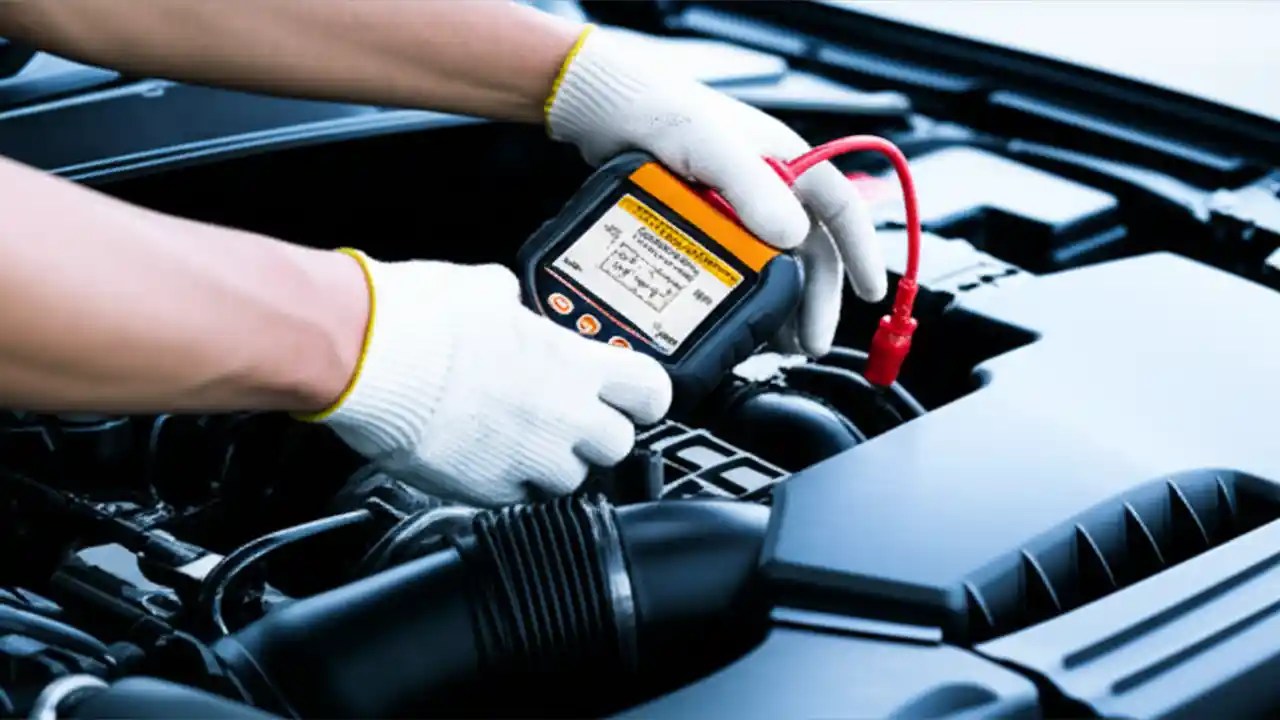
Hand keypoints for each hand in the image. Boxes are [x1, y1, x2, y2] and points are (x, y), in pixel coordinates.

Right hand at [307, 250, 671, 506]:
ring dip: (553, 464)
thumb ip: (513, 304)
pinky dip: (507, 485)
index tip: (632, 397)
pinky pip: (517, 500)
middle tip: (567, 417)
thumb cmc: (419, 318)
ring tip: (517, 439)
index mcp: (573, 362)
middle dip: (597, 436)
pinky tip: (481, 456)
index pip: (653, 393)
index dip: (644, 398)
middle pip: (618, 447)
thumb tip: (509, 302)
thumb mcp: (483, 289)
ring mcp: (526, 459)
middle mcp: (562, 416)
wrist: (368, 359)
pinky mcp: (485, 491)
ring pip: (570, 482)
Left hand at [545, 26, 886, 356]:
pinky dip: (743, 297)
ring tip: (776, 343)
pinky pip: (735, 270)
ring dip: (782, 306)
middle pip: (809, 252)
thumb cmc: (661, 111)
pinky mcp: (705, 227)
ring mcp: (735, 210)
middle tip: (809, 342)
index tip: (872, 292)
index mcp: (785, 162)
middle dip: (816, 300)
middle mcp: (767, 188)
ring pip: (774, 267)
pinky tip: (737, 319)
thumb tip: (791, 237)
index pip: (840, 209)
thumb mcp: (712, 148)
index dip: (861, 251)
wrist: (604, 113)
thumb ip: (752, 188)